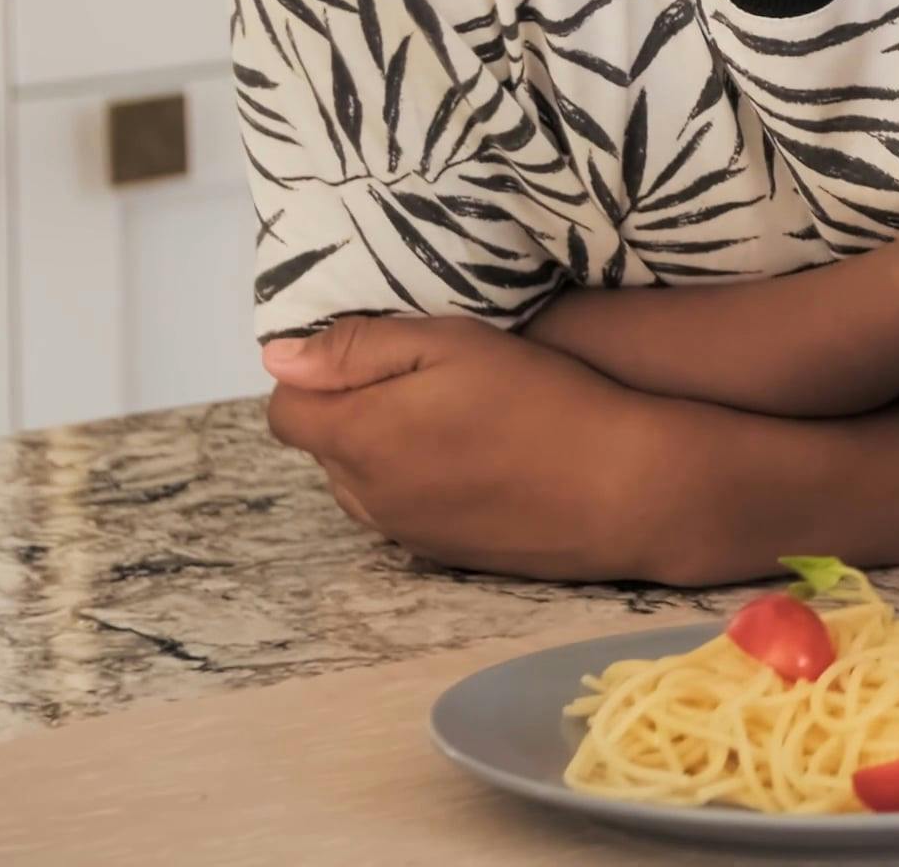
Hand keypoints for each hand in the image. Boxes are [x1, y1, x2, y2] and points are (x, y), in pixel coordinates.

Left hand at [264, 315, 697, 580]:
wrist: (620, 488)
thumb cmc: (538, 398)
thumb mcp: (452, 343)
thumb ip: (359, 347)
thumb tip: (279, 357)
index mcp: (358, 439)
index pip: (285, 411)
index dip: (315, 374)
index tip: (371, 352)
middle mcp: (366, 497)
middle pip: (325, 446)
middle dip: (352, 409)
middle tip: (425, 376)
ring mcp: (404, 533)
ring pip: (361, 482)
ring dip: (385, 448)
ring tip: (453, 417)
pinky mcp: (442, 555)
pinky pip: (403, 510)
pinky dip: (421, 482)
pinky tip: (478, 460)